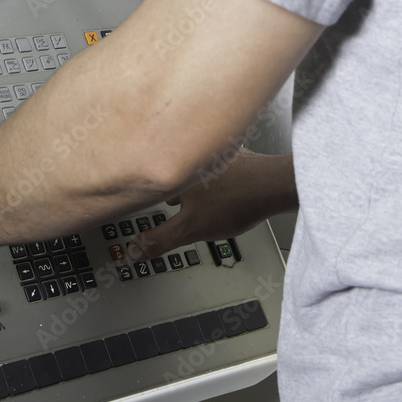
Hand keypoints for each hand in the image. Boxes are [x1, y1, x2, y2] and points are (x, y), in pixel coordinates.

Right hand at [127, 149, 296, 261]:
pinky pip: (208, 165)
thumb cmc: (239, 199)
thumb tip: (133, 249)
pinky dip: (204, 178)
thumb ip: (159, 239)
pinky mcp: (231, 154)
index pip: (146, 174)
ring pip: (188, 167)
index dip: (134, 186)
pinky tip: (209, 191)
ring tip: (178, 196)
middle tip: (148, 195)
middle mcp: (192, 153)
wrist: (276, 186)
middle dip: (159, 182)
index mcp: (176, 166)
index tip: (125, 195)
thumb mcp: (191, 228)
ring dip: (182, 181)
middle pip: (167, 168)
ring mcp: (213, 151)